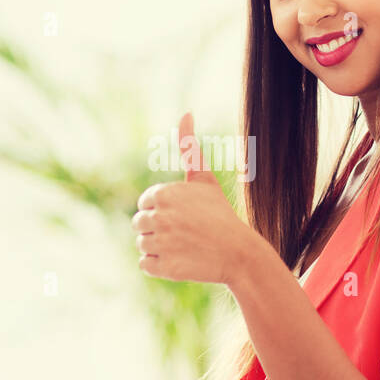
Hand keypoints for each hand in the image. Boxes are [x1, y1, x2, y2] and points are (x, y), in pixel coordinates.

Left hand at [133, 111, 258, 286]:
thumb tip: (186, 112)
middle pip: (140, 224)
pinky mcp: (163, 267)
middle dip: (158, 228)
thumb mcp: (204, 179)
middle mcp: (160, 217)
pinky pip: (146, 264)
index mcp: (164, 193)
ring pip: (142, 244)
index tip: (182, 215)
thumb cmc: (220, 214)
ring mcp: (161, 243)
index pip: (145, 203)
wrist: (239, 253)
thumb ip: (189, 147)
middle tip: (184, 232)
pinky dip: (160, 265)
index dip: (162, 210)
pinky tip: (180, 259)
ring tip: (184, 246)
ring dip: (159, 247)